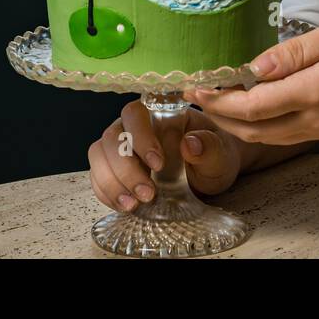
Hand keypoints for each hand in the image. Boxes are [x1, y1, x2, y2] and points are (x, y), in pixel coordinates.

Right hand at [87, 98, 245, 211]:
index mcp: (160, 112)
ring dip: (112, 182)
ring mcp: (120, 146)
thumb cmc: (214, 155)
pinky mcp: (114, 169)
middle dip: (126, 168)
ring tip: (133, 205)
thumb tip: (190, 144)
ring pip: (99, 155)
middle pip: (112, 137)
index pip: (136, 113)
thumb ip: (210, 147)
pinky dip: (107, 193)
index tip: (158, 164)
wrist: (210, 172)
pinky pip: (97, 177)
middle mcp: (134, 126)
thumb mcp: (220, 153)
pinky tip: (126, 206)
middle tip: (147, 194)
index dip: (140, 137)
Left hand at [184, 10, 318, 144]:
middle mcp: (318, 117)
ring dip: (237, 123)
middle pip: (253, 128)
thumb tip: (257, 64)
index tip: (196, 85)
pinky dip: (260, 125)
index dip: (219, 99)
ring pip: (268, 136)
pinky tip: (252, 106)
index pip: (254, 105)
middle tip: (195, 94)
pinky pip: (286, 134)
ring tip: (215, 101)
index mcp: (317, 90)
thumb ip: (297, 51)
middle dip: (219, 114)